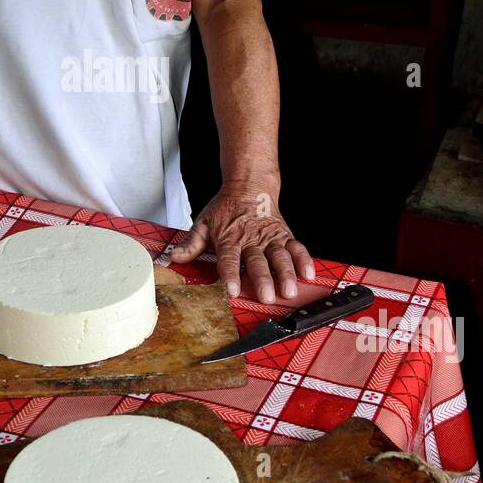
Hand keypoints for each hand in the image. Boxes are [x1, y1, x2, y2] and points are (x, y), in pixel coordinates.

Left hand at [169, 185, 313, 302]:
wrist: (249, 186)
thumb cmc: (225, 209)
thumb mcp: (204, 223)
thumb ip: (191, 243)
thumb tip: (174, 257)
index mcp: (230, 238)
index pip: (229, 259)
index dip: (231, 275)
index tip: (233, 290)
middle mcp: (252, 239)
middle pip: (258, 261)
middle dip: (262, 280)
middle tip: (266, 297)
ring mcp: (270, 237)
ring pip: (280, 256)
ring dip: (285, 274)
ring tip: (289, 290)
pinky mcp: (285, 235)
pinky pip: (297, 247)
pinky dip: (304, 260)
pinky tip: (308, 274)